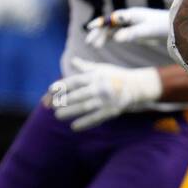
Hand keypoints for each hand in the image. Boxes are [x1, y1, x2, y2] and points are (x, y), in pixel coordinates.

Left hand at [47, 57, 162, 129]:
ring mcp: (106, 100)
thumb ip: (86, 67)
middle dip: (65, 101)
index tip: (51, 90)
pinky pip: (96, 118)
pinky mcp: (112, 111)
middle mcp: (100, 87)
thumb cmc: (116, 76)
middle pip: (79, 95)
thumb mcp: (102, 68)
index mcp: (95, 76)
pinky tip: (74, 127)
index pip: (76, 81)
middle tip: (52, 106)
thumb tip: (73, 60)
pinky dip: (85, 123)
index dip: (63, 85)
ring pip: (85, 107)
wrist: (136, 86)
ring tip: (58, 116)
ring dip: (71, 112)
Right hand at [85, 7, 172, 47]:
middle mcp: (129, 18)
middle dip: (98, 31)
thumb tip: (117, 38)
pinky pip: (116, 33)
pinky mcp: (132, 30)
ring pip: (111, 29)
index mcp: (132, 15)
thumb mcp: (147, 30)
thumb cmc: (161, 27)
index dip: (101, 22)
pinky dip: (108, 38)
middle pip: (109, 23)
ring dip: (102, 36)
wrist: (173, 28)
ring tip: (94, 46)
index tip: (90, 27)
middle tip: (89, 42)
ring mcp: (130, 24)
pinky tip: (101, 44)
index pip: (113, 18)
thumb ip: (132, 33)